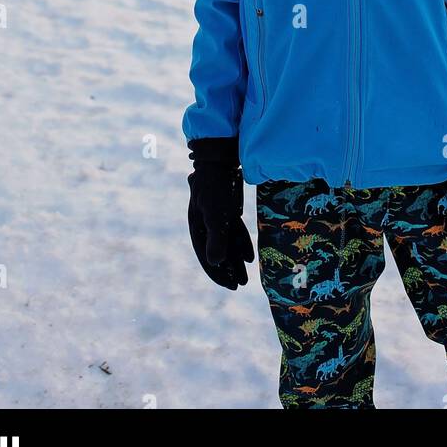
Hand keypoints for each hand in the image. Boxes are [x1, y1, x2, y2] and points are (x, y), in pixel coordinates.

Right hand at [187, 144, 254, 289]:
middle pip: (217, 252)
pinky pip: (234, 232)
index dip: (218, 273)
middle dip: (228, 270)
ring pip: (227, 243)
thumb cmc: (215, 187)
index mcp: (197, 227)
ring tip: (246, 276)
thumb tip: (216, 264)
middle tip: (240, 285)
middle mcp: (204, 224)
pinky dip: (241, 244)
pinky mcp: (227, 210)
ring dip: (236, 260)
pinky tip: (250, 257)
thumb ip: (216, 238)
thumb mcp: (215, 214)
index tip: (229, 285)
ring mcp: (216, 217)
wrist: (220, 161)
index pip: (206, 256)